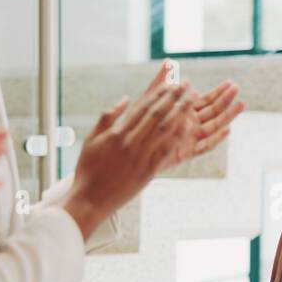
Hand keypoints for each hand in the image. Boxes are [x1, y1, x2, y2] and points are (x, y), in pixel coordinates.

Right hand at [63, 79, 193, 238]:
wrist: (90, 200)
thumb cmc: (89, 169)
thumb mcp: (92, 139)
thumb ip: (108, 117)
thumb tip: (125, 98)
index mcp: (117, 133)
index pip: (142, 107)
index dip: (159, 92)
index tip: (171, 82)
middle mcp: (130, 142)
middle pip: (157, 115)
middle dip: (174, 98)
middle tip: (187, 85)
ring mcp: (140, 157)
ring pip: (164, 130)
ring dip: (180, 113)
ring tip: (192, 100)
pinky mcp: (147, 172)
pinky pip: (165, 152)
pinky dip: (178, 138)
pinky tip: (190, 128)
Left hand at [136, 62, 245, 169]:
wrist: (130, 150)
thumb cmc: (138, 125)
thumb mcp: (149, 99)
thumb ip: (160, 82)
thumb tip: (169, 61)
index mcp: (185, 113)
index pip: (207, 101)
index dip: (219, 92)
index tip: (231, 82)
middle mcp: (190, 126)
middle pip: (214, 112)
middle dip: (226, 100)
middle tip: (238, 89)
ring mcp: (190, 140)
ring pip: (214, 127)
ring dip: (228, 116)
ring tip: (241, 104)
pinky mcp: (186, 153)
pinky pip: (204, 147)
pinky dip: (216, 139)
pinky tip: (227, 130)